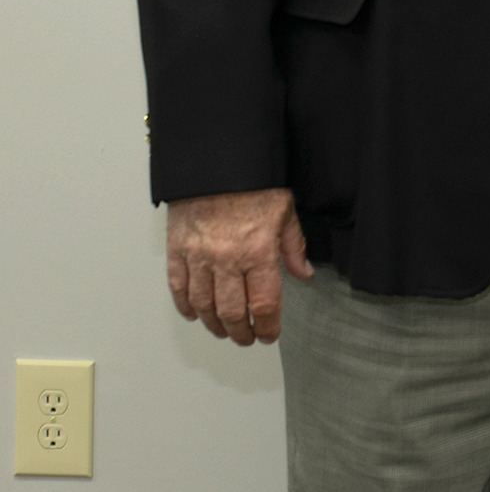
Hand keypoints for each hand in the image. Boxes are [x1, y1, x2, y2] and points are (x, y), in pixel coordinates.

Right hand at [164, 188, 313, 345]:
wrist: (216, 161)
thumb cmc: (253, 183)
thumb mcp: (285, 211)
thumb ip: (294, 247)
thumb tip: (303, 273)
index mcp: (258, 251)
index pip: (264, 304)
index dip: (268, 326)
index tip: (269, 335)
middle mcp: (228, 259)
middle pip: (232, 312)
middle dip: (241, 332)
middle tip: (247, 338)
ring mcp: (199, 256)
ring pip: (204, 305)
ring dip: (214, 324)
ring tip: (223, 330)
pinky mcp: (177, 250)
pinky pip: (178, 288)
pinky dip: (186, 305)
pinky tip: (195, 313)